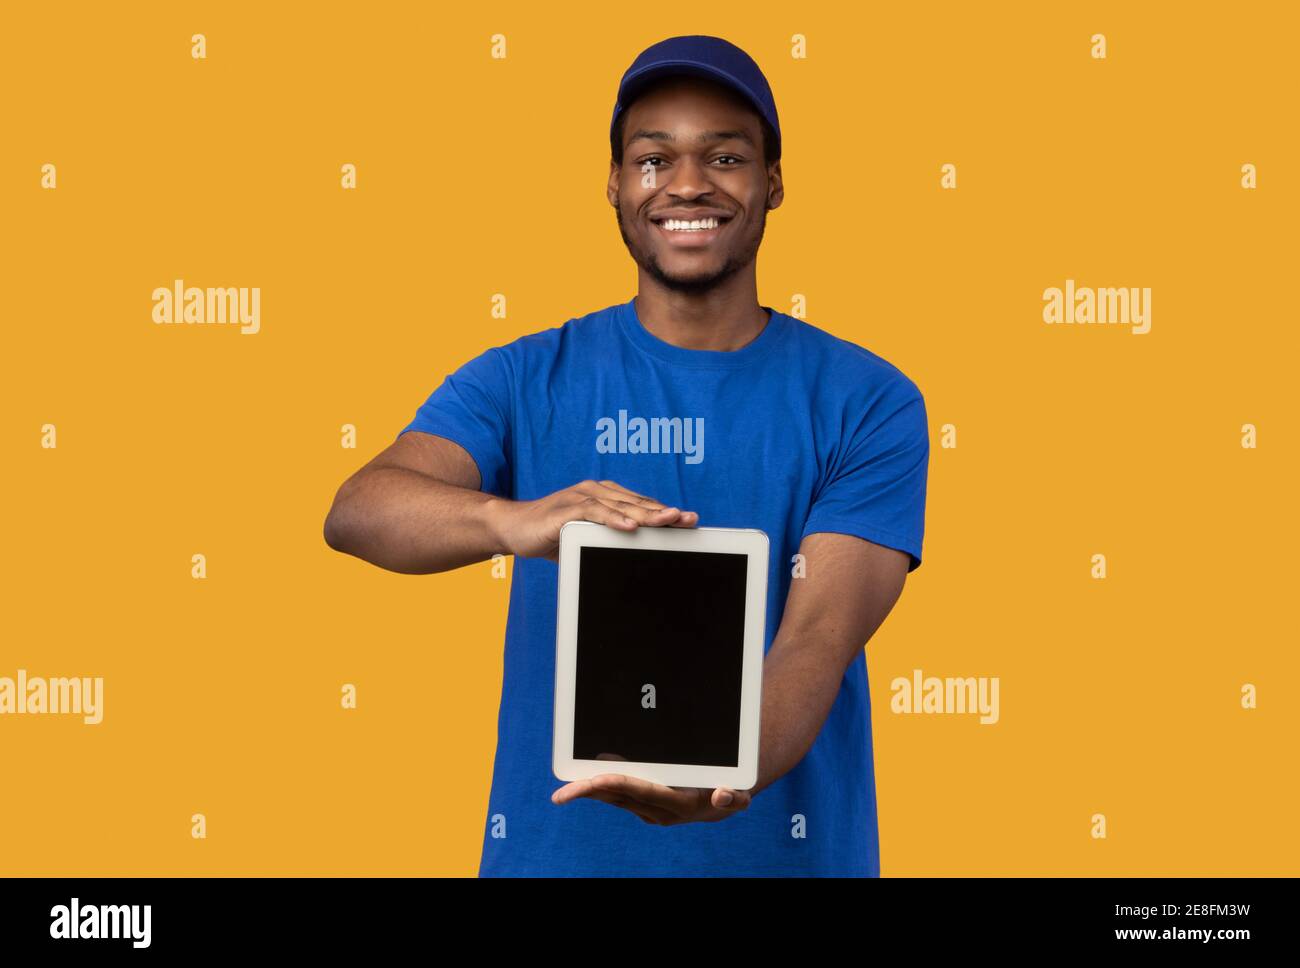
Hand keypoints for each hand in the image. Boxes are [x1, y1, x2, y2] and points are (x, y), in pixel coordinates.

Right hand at [491, 479, 696, 561]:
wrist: (513, 528)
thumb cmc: (552, 534)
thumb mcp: (588, 538)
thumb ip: (609, 540)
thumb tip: (639, 554)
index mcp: (605, 498)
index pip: (641, 506)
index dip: (665, 513)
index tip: (690, 522)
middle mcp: (596, 492)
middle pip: (637, 503)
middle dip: (664, 513)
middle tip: (688, 520)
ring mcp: (581, 498)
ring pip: (620, 505)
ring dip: (645, 514)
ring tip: (667, 521)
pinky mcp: (566, 509)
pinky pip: (593, 512)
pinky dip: (613, 518)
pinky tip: (630, 526)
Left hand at [551, 772, 751, 824]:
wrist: (723, 803)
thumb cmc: (729, 794)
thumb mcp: (739, 797)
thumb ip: (734, 798)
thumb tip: (722, 793)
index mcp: (675, 804)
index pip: (638, 790)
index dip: (613, 784)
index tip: (590, 781)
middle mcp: (658, 811)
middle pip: (618, 797)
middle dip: (588, 794)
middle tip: (561, 795)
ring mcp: (649, 810)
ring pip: (614, 799)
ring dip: (588, 793)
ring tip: (563, 792)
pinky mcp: (645, 805)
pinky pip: (618, 796)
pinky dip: (599, 790)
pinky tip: (583, 783)